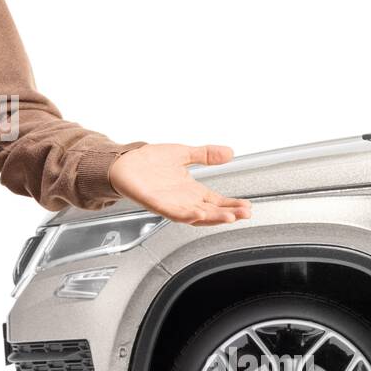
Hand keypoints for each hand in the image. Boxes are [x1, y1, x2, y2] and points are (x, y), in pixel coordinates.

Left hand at [108, 143, 251, 225]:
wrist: (123, 162)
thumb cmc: (148, 161)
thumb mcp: (183, 154)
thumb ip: (206, 154)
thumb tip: (229, 152)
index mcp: (191, 191)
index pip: (216, 202)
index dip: (232, 205)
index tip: (247, 207)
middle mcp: (182, 200)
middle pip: (210, 211)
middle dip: (228, 214)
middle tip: (244, 214)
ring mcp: (169, 203)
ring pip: (195, 215)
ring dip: (211, 217)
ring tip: (228, 217)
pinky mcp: (154, 202)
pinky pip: (172, 212)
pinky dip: (185, 214)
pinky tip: (197, 213)